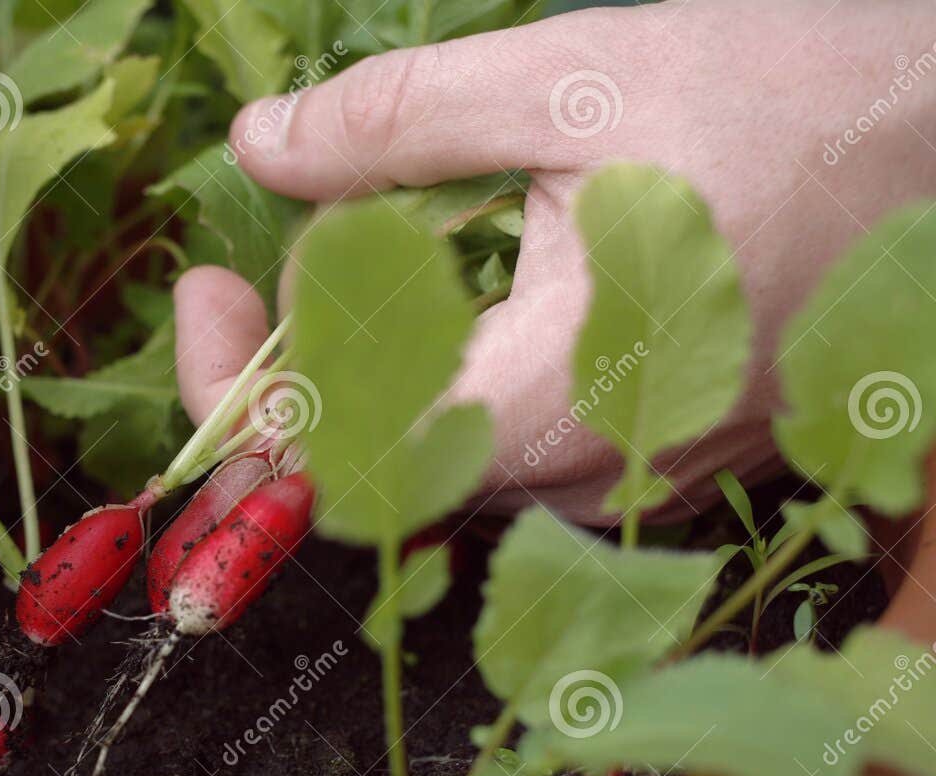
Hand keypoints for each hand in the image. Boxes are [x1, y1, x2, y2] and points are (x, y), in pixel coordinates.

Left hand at [175, 0, 935, 522]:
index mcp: (552, 397)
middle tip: (276, 250)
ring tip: (378, 248)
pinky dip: (459, 367)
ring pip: (446, 452)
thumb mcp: (570, 78)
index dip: (236, 397)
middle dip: (300, 359)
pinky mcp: (661, 453)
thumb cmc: (789, 94)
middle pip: (378, 462)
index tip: (206, 291)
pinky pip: (519, 438)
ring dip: (380, 360)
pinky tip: (470, 280)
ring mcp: (631, 475)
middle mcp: (589, 471)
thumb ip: (394, 126)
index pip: (335, 461)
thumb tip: (263, 149)